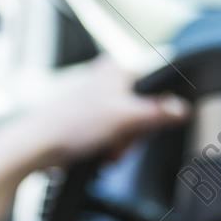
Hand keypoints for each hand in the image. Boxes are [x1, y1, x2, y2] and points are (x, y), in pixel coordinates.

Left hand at [12, 56, 190, 169]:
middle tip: (122, 138)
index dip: (159, 107)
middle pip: (146, 109)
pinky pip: (116, 135)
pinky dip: (111, 147)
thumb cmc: (71, 126)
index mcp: (118, 68)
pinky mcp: (92, 120)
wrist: (37, 147)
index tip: (151, 122)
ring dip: (123, 144)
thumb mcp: (125, 119)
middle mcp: (108, 80)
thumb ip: (158, 113)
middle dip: (136, 133)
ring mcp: (99, 101)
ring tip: (107, 147)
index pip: (159, 83)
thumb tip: (182, 109)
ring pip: (131, 126)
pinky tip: (100, 152)